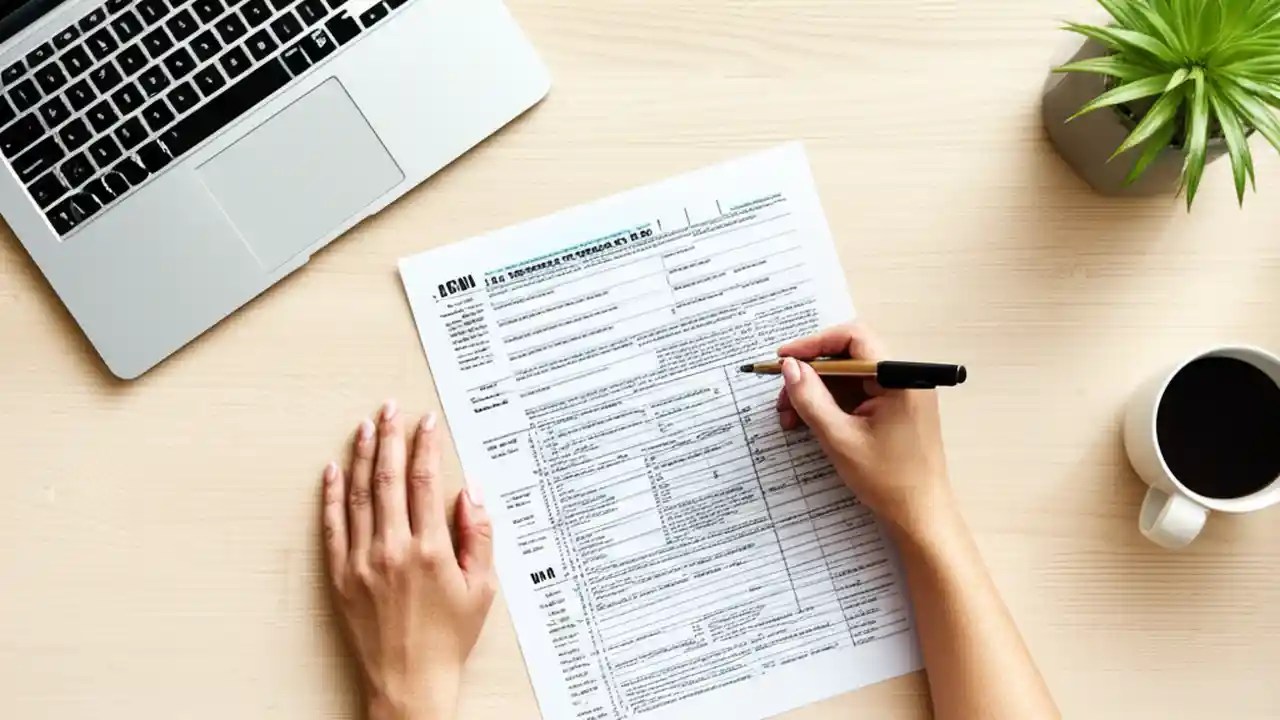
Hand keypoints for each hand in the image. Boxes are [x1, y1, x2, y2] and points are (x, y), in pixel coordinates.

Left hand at [322, 401, 495, 719]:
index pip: (425, 482)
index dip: (425, 446)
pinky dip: (332, 496)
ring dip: (362, 457)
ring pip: (359, 496)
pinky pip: (333, 527)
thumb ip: (480, 537)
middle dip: (390, 438)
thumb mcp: (482, 589)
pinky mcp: (342, 576)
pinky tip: (334, 472)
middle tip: (390, 410)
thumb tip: (472, 495)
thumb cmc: (449, 640)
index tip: (426, 423)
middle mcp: (393, 549)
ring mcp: (363, 562)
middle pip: (389, 479)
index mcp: (431, 550)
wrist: (409, 682)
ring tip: (364, 428)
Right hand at [775, 324, 952, 538]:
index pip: (854, 338)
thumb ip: (811, 399)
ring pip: (849, 376)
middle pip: (849, 355)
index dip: (815, 343)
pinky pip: (858, 393)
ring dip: (817, 390)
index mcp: (899, 378)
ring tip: (789, 415)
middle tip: (783, 394)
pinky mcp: (896, 409)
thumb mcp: (839, 438)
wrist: (921, 515)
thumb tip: (789, 367)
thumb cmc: (887, 480)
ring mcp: (901, 394)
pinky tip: (809, 421)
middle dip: (811, 372)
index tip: (785, 359)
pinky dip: (832, 403)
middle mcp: (904, 378)